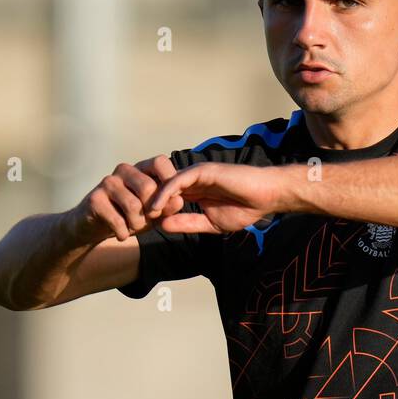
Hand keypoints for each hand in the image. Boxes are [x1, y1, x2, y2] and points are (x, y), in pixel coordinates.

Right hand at [67, 156, 185, 244]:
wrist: (93, 227)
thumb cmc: (128, 216)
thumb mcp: (152, 213)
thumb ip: (167, 207)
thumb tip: (179, 201)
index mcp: (140, 169)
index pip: (160, 162)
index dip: (170, 181)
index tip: (170, 201)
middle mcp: (124, 170)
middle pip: (148, 187)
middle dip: (153, 211)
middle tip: (148, 219)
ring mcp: (108, 183)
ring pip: (133, 206)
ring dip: (137, 225)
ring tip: (132, 228)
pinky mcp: (95, 199)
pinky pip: (118, 220)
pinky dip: (123, 233)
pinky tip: (121, 234)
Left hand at [146, 162, 288, 234]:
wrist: (265, 197)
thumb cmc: (244, 209)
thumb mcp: (210, 223)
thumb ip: (187, 223)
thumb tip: (163, 225)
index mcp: (193, 193)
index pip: (167, 200)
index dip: (154, 213)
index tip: (141, 227)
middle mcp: (191, 182)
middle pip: (161, 190)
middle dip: (146, 204)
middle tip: (132, 221)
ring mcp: (196, 174)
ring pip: (165, 184)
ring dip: (151, 199)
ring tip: (140, 215)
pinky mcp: (201, 171)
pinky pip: (177, 181)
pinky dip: (164, 192)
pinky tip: (155, 206)